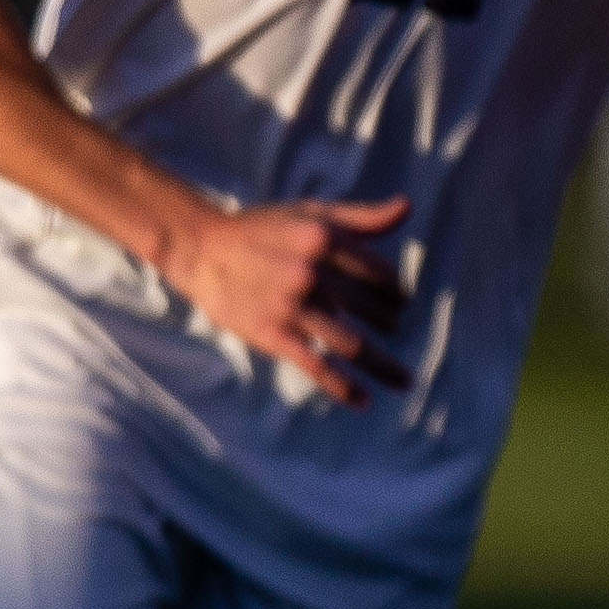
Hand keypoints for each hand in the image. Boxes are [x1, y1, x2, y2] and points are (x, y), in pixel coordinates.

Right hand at [156, 195, 415, 405]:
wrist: (202, 249)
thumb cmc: (261, 229)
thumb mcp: (311, 213)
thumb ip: (361, 216)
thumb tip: (407, 207)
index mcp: (325, 240)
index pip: (380, 274)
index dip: (394, 290)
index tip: (398, 300)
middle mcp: (313, 273)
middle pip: (371, 309)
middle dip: (390, 322)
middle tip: (395, 328)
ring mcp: (293, 306)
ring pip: (351, 344)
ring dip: (383, 365)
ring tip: (403, 379)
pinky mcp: (273, 334)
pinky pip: (316, 367)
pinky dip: (343, 388)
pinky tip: (364, 401)